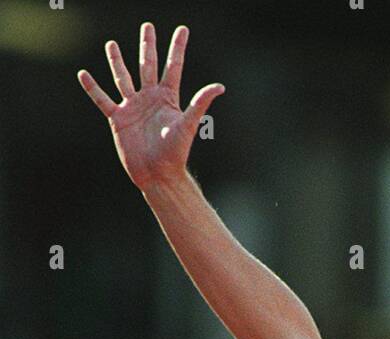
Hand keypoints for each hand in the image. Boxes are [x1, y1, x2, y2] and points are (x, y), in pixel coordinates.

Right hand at [78, 23, 223, 191]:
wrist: (158, 175)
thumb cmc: (175, 153)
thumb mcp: (188, 125)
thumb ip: (200, 103)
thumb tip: (219, 87)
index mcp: (167, 97)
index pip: (172, 66)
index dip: (177, 47)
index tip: (182, 29)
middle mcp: (150, 98)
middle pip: (148, 64)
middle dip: (148, 45)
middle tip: (148, 26)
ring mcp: (133, 107)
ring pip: (123, 77)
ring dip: (117, 61)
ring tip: (112, 44)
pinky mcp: (118, 119)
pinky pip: (102, 99)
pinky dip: (93, 88)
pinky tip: (83, 74)